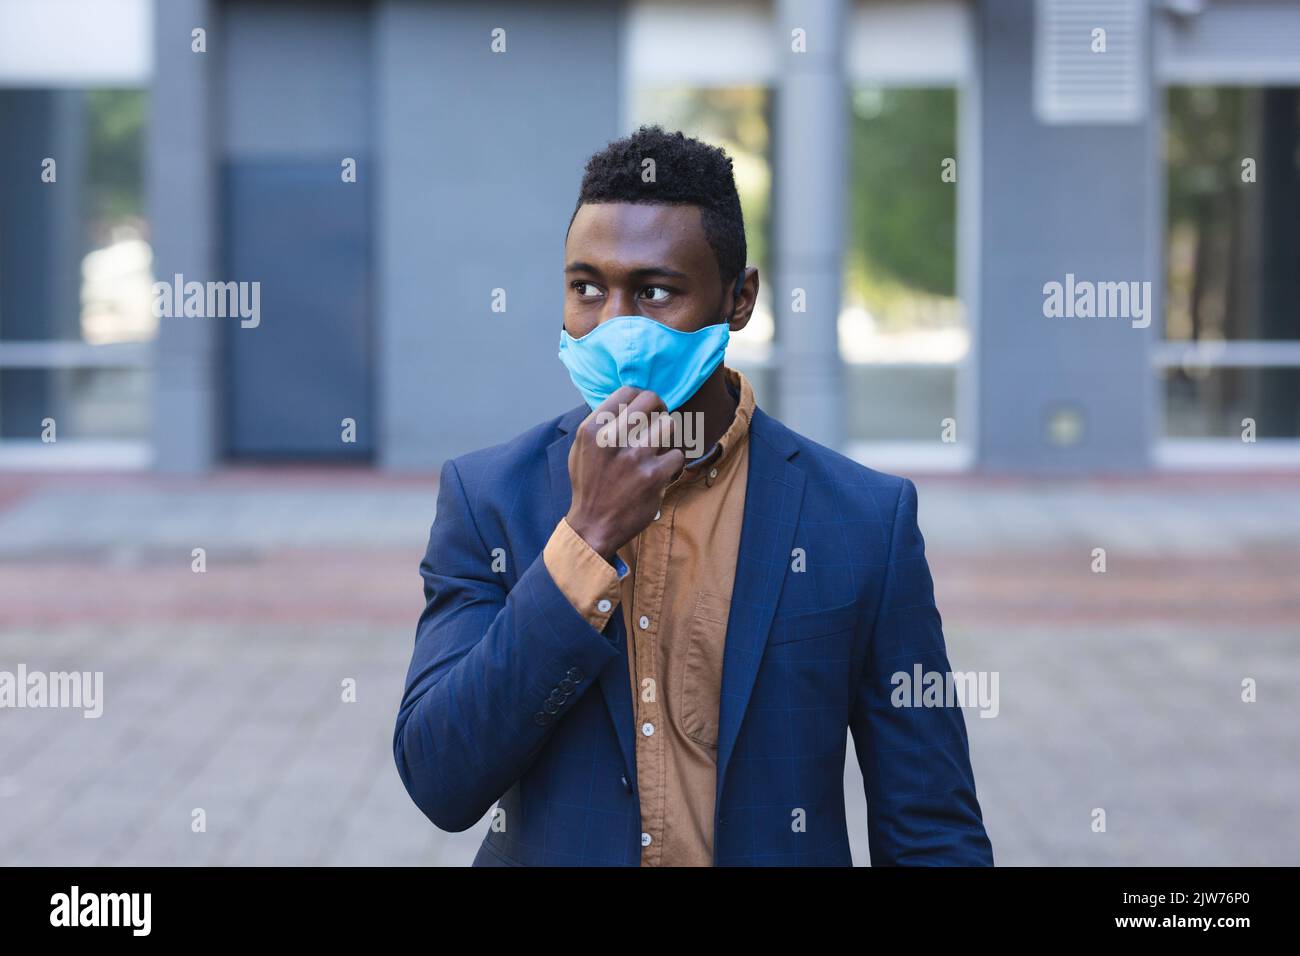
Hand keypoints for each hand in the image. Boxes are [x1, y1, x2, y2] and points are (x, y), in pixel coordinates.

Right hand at [565, 386, 683, 559]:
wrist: (593, 526)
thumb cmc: (589, 485)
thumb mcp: (582, 449)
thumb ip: (602, 423)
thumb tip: (631, 400)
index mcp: (592, 429)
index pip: (627, 391)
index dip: (641, 398)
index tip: (644, 410)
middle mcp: (612, 440)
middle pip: (652, 401)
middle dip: (660, 409)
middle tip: (658, 422)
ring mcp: (634, 458)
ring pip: (669, 425)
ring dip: (668, 437)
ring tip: (659, 449)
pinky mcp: (654, 477)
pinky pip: (677, 455)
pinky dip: (672, 464)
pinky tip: (661, 472)